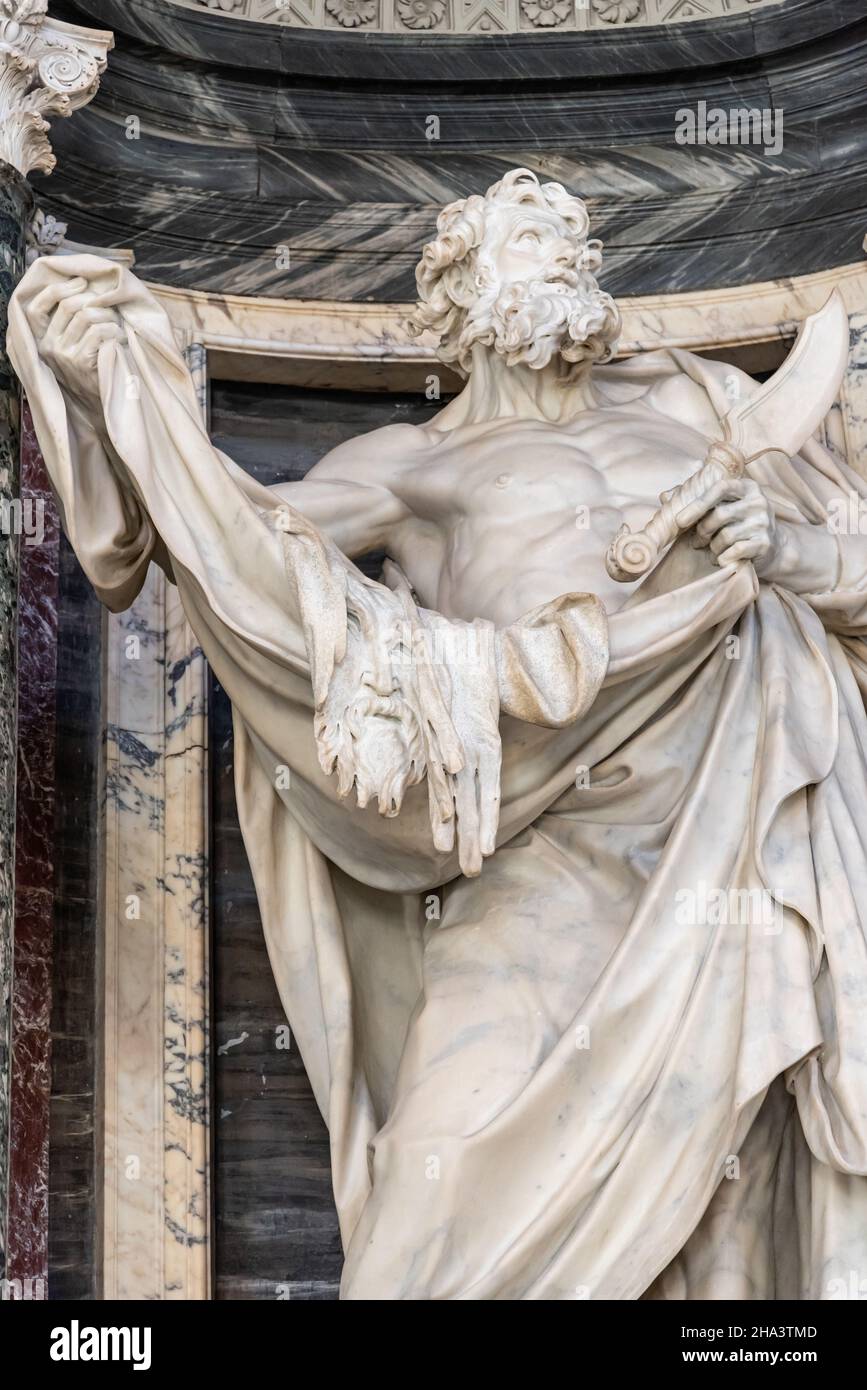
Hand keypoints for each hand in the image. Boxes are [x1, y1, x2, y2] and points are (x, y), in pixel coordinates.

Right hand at [28, 275, 126, 413]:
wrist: (104, 403)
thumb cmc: (94, 369)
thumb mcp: (73, 345)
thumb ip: (71, 321)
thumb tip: (83, 286)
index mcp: (42, 339)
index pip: (37, 306)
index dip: (59, 289)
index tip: (82, 282)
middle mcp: (48, 346)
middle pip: (68, 305)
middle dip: (95, 301)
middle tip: (112, 311)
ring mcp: (63, 354)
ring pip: (86, 315)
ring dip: (109, 318)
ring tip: (118, 329)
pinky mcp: (80, 361)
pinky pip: (100, 331)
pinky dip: (116, 332)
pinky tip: (121, 341)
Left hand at [676, 474, 778, 571]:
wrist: (774, 547)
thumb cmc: (739, 524)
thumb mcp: (722, 506)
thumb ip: (696, 499)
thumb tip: (665, 497)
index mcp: (746, 487)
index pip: (720, 488)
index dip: (697, 504)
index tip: (680, 520)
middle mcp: (758, 501)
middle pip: (719, 515)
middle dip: (702, 531)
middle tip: (695, 541)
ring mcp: (764, 522)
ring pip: (725, 536)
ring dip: (712, 547)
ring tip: (711, 550)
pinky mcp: (765, 543)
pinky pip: (734, 551)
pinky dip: (722, 557)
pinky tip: (721, 559)